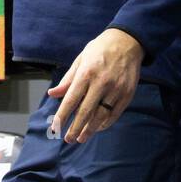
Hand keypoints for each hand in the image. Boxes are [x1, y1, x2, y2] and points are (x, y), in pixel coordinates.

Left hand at [45, 27, 143, 142]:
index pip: (71, 100)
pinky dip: (105, 123)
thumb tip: (52, 95)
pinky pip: (115, 113)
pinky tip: (97, 128)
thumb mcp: (80, 60)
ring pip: (101, 116)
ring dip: (90, 129)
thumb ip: (67, 80)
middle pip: (86, 112)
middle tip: (68, 139)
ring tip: (81, 138)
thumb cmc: (99, 50)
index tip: (56, 128)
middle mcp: (101, 82)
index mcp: (86, 73)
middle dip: (76, 128)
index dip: (62, 116)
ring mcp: (116, 89)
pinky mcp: (127, 93)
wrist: (127, 41)